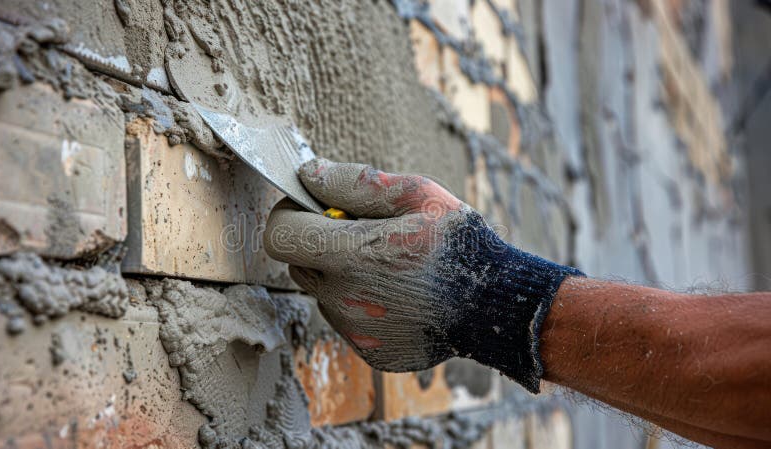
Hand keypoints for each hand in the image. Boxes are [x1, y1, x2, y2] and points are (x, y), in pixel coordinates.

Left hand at [264, 158, 581, 391]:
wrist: (496, 305)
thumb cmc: (458, 243)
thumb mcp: (415, 193)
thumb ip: (354, 182)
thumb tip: (307, 174)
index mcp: (354, 256)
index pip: (279, 235)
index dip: (290, 214)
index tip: (315, 207)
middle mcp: (346, 299)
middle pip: (298, 263)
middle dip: (318, 243)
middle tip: (362, 233)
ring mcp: (356, 330)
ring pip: (323, 292)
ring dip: (342, 275)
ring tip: (389, 267)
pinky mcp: (368, 350)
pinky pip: (347, 318)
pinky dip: (363, 303)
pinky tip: (399, 294)